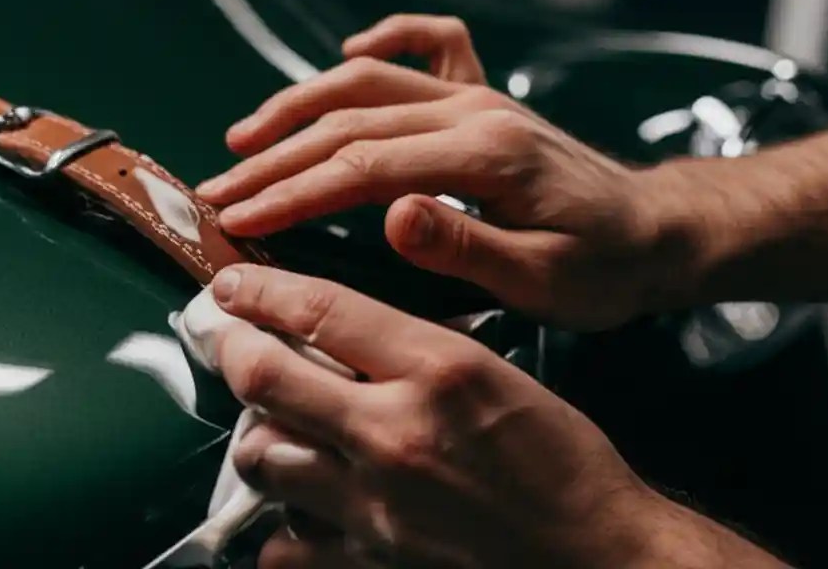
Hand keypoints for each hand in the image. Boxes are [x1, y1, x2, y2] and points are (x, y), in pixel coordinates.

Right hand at [197, 14, 674, 329]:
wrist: (658, 233)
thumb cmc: (603, 270)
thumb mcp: (544, 281)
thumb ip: (467, 248)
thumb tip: (390, 214)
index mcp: (484, 157)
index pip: (363, 168)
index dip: (293, 193)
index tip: (239, 218)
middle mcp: (474, 111)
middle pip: (351, 124)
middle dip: (277, 159)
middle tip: (219, 191)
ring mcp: (479, 97)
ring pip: (370, 84)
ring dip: (300, 106)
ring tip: (243, 135)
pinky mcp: (484, 98)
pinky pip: (432, 46)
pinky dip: (387, 43)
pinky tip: (349, 54)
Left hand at [208, 265, 783, 568]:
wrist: (596, 551)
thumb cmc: (558, 458)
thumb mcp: (493, 370)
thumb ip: (409, 348)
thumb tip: (330, 331)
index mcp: (438, 369)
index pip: (321, 310)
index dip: (262, 290)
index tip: (233, 285)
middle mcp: (395, 432)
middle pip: (264, 378)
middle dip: (232, 350)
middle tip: (231, 342)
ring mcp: (377, 503)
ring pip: (261, 457)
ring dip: (257, 433)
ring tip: (276, 422)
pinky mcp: (372, 559)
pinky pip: (285, 541)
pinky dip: (282, 520)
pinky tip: (301, 504)